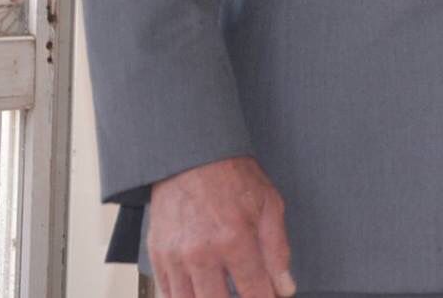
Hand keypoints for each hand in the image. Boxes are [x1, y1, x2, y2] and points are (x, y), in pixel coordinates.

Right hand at [149, 155, 295, 297]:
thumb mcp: (269, 206)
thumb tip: (285, 287)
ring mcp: (175, 257)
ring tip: (223, 291)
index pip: (254, 292)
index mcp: (234, 240)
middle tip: (246, 295)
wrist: (191, 158)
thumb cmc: (232, 178)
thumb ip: (277, 250)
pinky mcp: (158, 256)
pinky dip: (184, 297)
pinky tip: (201, 290)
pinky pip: (167, 293)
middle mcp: (201, 253)